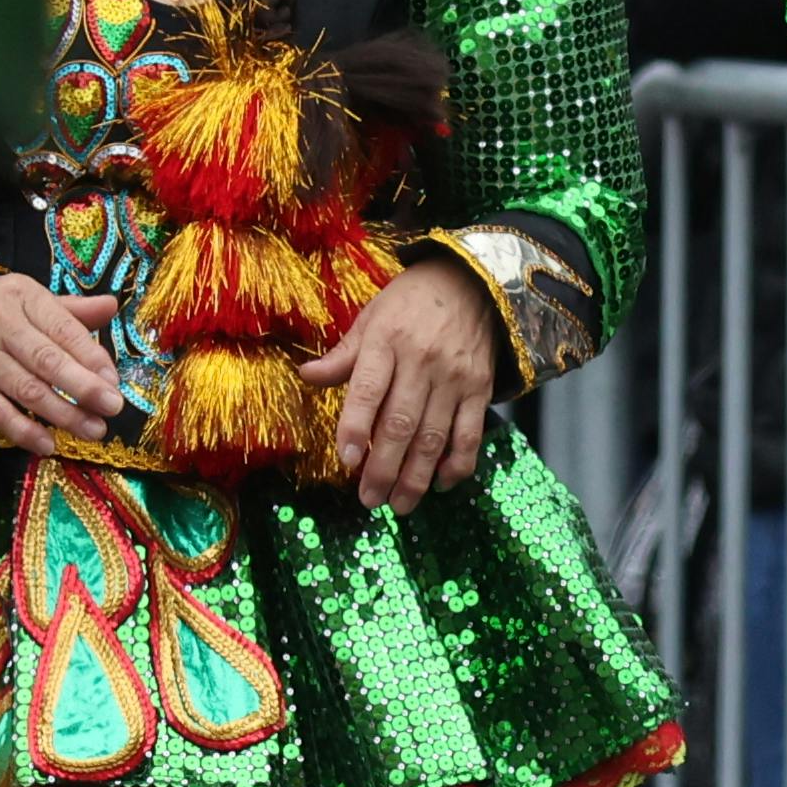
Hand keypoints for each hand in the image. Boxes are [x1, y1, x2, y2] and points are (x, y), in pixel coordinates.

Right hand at [0, 278, 131, 452]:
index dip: (92, 357)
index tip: (114, 382)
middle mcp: (1, 325)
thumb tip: (112, 307)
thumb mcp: (30, 299)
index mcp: (24, 299)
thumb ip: (71, 311)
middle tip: (113, 408)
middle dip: (83, 388)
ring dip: (62, 414)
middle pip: (47, 361)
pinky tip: (48, 445)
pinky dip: (23, 431)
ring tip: (93, 430)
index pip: (64, 330)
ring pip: (25, 390)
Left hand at [307, 255, 501, 510]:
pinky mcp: (480, 388)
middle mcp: (422, 361)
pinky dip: (458, 463)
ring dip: (416, 476)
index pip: (369, 390)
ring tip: (399, 504)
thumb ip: (343, 354)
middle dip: (383, 468)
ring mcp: (455, 377)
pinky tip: (441, 483)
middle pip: (401, 423)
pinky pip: (470, 433)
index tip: (345, 462)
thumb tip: (305, 375)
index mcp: (388, 341)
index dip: (355, 427)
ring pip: (435, 436)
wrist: (472, 282)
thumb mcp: (372, 317)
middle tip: (369, 500)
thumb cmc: (411, 303)